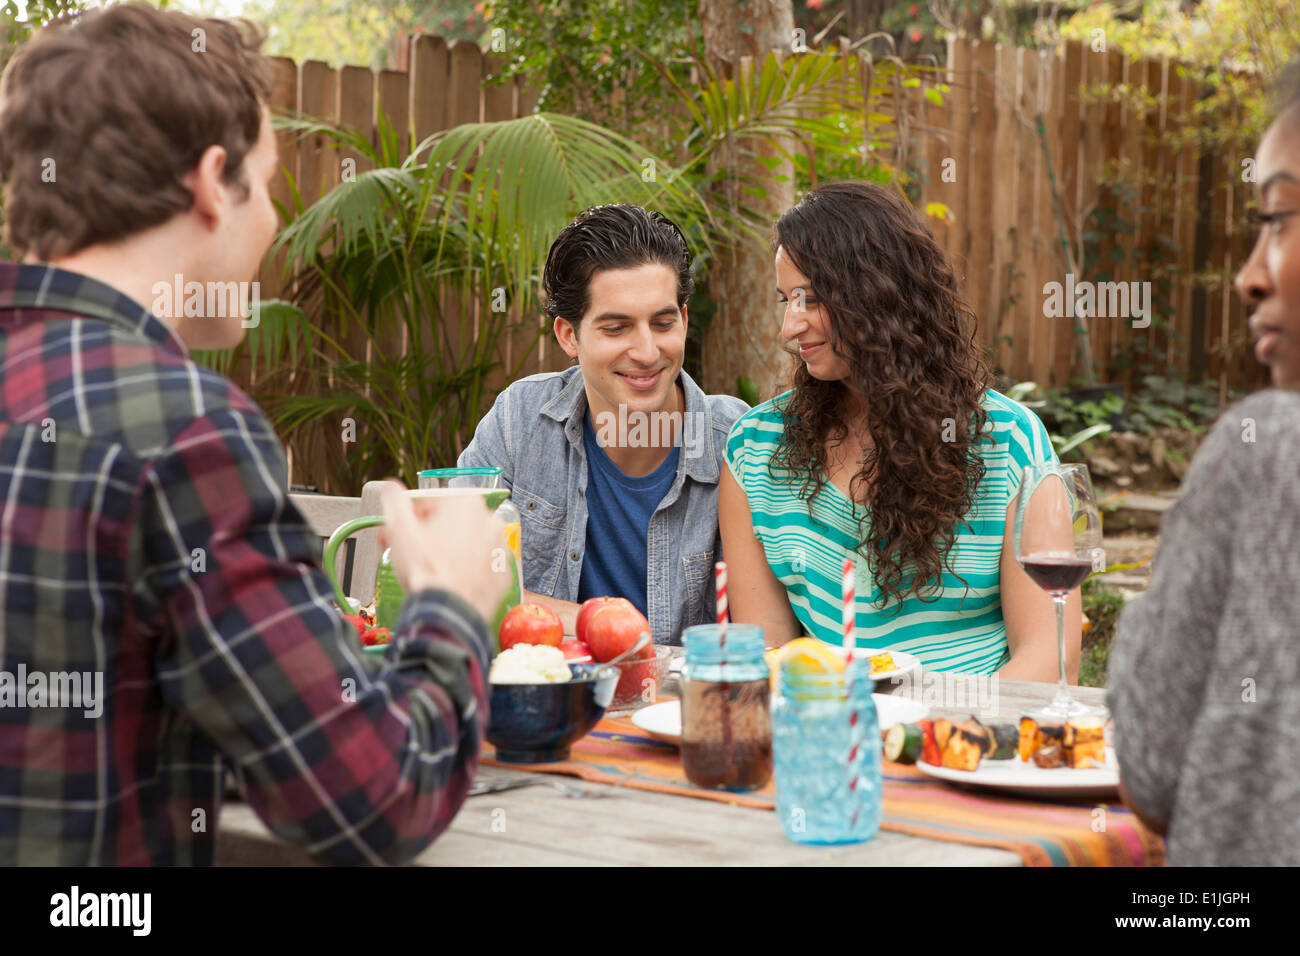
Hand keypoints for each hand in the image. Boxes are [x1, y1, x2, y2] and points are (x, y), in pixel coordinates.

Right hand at [377, 481, 511, 625]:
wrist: (449, 612)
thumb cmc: (426, 570)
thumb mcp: (399, 527)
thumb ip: (393, 499)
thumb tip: (391, 488)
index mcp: (467, 503)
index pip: (431, 504)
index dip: (410, 521)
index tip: (399, 535)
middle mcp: (490, 521)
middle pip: (449, 525)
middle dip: (426, 537)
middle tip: (409, 554)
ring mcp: (500, 549)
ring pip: (465, 546)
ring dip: (446, 554)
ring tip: (428, 572)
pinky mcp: (503, 574)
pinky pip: (479, 568)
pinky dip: (465, 573)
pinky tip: (448, 584)